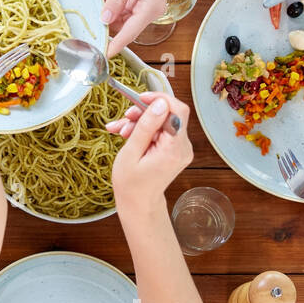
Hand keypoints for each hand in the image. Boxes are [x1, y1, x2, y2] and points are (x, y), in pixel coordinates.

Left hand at [101, 0, 175, 55]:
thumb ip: (115, 0)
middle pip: (122, 23)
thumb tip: (105, 20)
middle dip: (102, 20)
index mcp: (150, 8)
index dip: (113, 45)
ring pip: (118, 10)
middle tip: (82, 20)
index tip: (100, 56)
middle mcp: (149, 6)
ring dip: (102, 3)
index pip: (129, 34)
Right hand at [107, 93, 192, 211]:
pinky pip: (160, 132)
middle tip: (124, 119)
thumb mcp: (132, 153)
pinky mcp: (174, 150)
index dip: (160, 99)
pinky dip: (144, 131)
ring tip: (120, 131)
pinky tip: (126, 134)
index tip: (140, 99)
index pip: (178, 110)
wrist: (138, 204)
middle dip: (143, 113)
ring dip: (140, 122)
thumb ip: (146, 127)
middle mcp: (183, 147)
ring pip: (161, 122)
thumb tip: (160, 103)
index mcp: (174, 149)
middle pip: (167, 115)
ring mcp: (180, 149)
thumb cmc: (131, 184)